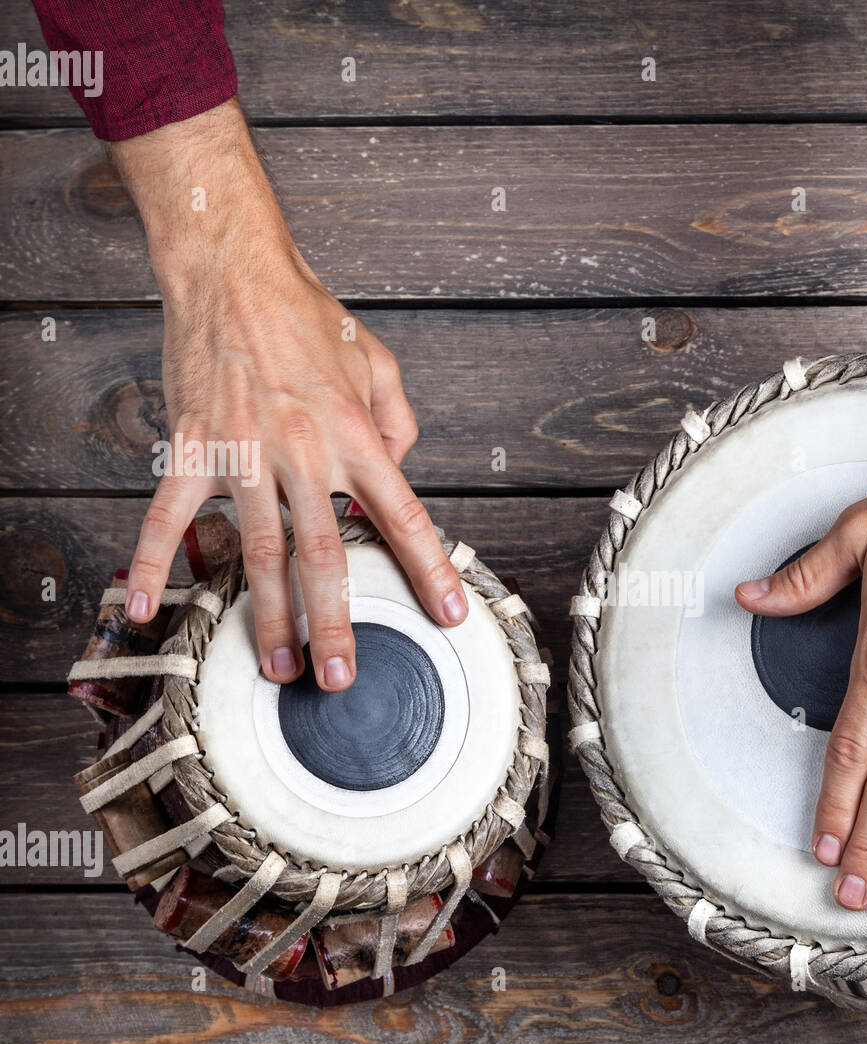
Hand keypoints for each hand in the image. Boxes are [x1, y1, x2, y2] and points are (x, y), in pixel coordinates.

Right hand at [111, 101, 466, 690]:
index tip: (446, 615)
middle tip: (340, 677)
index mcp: (356, 434)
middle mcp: (303, 451)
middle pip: (323, 554)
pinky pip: (167, 517)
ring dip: (265, 616)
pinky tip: (147, 609)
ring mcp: (242, 454)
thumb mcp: (379, 363)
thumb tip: (400, 475)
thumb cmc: (307, 317)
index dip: (428, 570)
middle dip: (335, 623)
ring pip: (255, 551)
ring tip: (276, 666)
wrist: (232, 270)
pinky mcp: (192, 448)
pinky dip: (154, 564)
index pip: (403, 514)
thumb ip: (399, 423)